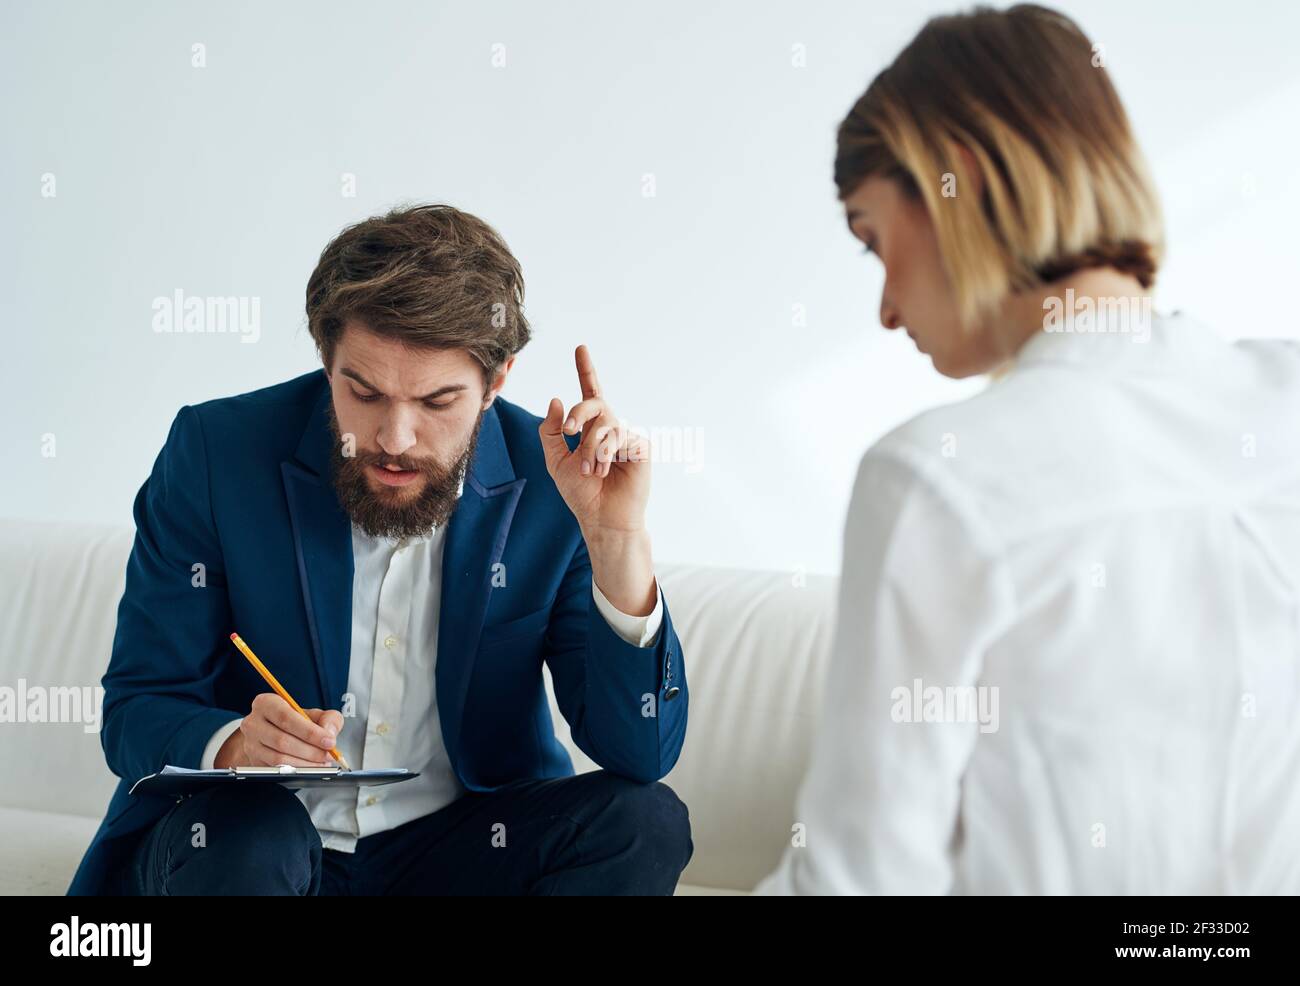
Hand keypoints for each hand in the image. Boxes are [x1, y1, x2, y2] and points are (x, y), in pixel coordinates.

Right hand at [214, 693, 343, 767]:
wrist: (272, 734)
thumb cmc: (294, 722)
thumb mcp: (313, 714)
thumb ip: (328, 719)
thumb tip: (329, 733)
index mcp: (266, 703)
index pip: (286, 718)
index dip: (310, 732)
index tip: (329, 741)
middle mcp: (253, 723)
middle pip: (282, 741)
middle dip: (310, 751)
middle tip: (328, 755)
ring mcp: (251, 744)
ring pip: (278, 758)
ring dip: (305, 764)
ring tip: (322, 763)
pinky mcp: (254, 762)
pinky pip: (276, 770)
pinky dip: (297, 771)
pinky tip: (310, 768)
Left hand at [538, 344, 650, 536]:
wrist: (601, 518)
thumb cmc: (581, 493)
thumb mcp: (556, 460)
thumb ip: (551, 430)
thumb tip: (556, 399)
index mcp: (591, 429)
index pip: (589, 394)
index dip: (586, 370)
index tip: (580, 348)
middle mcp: (610, 429)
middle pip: (595, 403)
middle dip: (579, 415)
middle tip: (569, 433)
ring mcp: (626, 437)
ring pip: (604, 424)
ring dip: (591, 448)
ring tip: (591, 471)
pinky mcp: (640, 447)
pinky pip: (619, 436)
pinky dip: (606, 454)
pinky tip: (606, 470)